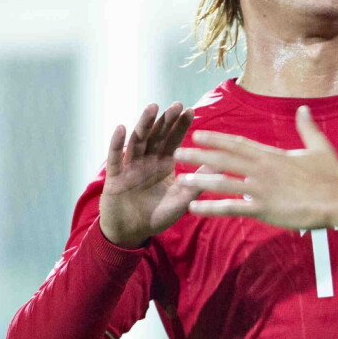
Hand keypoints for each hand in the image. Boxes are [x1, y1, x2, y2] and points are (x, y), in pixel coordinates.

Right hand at [99, 102, 196, 247]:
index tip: (190, 110)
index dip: (180, 126)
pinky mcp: (114, 177)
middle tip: (175, 105)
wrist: (132, 233)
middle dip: (165, 120)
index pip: (173, 140)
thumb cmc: (157, 216)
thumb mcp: (182, 199)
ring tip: (152, 108)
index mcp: (163, 164)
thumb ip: (199, 182)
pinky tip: (121, 128)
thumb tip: (223, 166)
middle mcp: (146, 161)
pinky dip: (117, 143)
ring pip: (136, 141)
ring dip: (144, 124)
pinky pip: (115, 158)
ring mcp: (129, 167)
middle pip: (156, 136)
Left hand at [174, 106, 337, 230]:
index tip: (198, 133)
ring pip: (223, 182)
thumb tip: (303, 109)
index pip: (238, 143)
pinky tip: (194, 208)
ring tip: (180, 178)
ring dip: (199, 180)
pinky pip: (233, 207)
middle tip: (177, 151)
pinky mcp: (264, 208)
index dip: (217, 138)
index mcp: (272, 154)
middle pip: (224, 159)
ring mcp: (261, 189)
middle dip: (199, 154)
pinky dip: (212, 208)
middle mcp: (262, 169)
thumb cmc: (332, 175)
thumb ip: (307, 128)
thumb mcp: (319, 146)